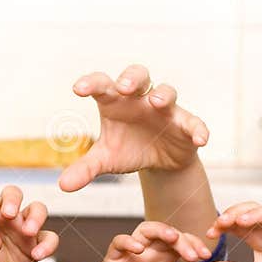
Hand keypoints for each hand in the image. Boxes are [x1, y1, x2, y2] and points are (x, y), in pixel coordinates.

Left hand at [0, 185, 58, 261]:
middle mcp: (4, 216)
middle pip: (13, 194)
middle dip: (13, 199)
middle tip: (9, 214)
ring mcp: (22, 227)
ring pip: (37, 209)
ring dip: (36, 217)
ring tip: (28, 232)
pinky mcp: (36, 243)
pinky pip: (49, 237)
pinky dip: (47, 244)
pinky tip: (37, 255)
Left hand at [59, 64, 209, 191]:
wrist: (158, 161)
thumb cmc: (128, 149)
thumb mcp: (106, 160)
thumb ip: (85, 169)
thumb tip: (62, 186)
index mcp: (115, 102)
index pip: (102, 85)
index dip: (91, 83)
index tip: (78, 89)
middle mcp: (140, 99)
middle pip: (137, 76)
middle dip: (131, 79)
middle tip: (124, 87)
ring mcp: (165, 109)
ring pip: (166, 91)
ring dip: (162, 94)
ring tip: (156, 102)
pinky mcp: (186, 124)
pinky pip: (193, 122)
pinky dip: (197, 129)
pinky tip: (199, 140)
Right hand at [95, 221, 213, 261]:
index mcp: (164, 255)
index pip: (182, 240)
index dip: (195, 243)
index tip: (206, 256)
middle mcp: (150, 249)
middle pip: (166, 232)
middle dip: (182, 240)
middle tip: (193, 255)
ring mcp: (132, 251)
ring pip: (145, 229)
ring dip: (160, 230)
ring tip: (172, 238)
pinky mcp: (114, 256)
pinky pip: (119, 241)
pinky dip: (128, 241)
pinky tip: (139, 249)